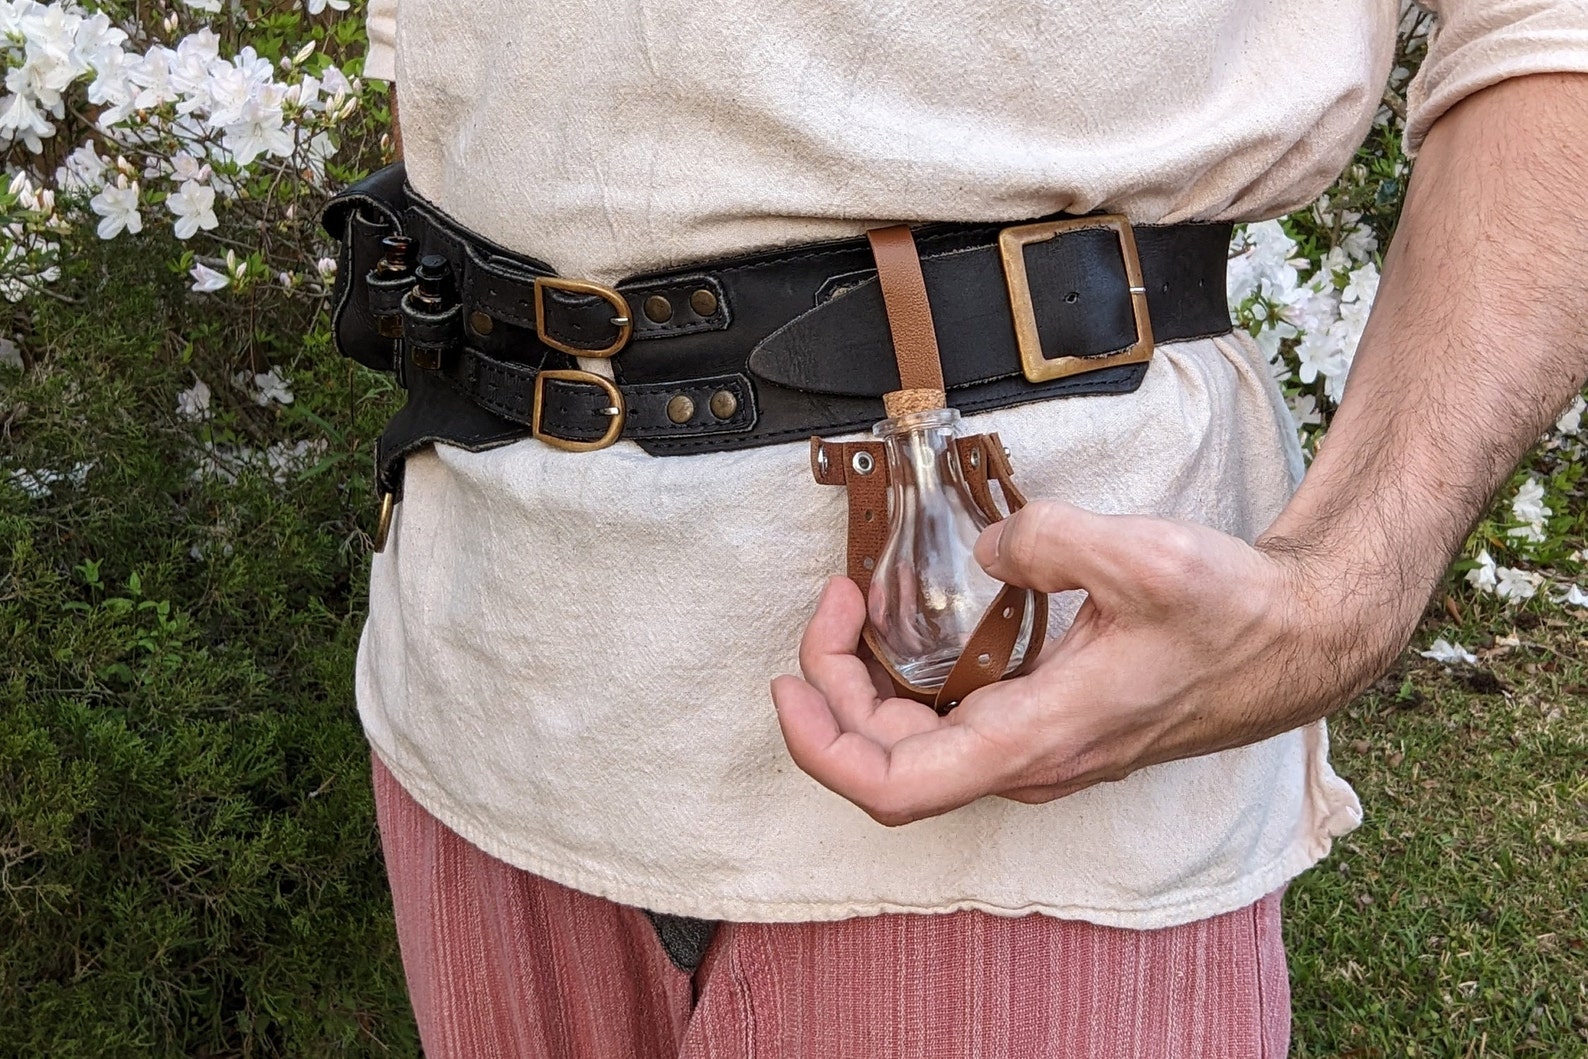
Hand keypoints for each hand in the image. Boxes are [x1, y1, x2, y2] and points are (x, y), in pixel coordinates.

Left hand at [771, 499, 1411, 825]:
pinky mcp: (1050, 727)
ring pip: (918, 750)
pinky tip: (912, 633)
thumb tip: (988, 547)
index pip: (894, 788)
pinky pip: (954, 727)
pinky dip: (912, 687)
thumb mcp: (1142, 556)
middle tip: (831, 607)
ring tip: (854, 614)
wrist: (1297, 642)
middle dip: (834, 693)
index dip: (823, 745)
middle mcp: (1028, 760)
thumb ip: (1047, 541)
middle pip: (889, 765)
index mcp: (1035, 738)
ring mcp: (1039, 750)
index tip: (791, 677)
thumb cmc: (1233, 616)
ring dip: (868, 693)